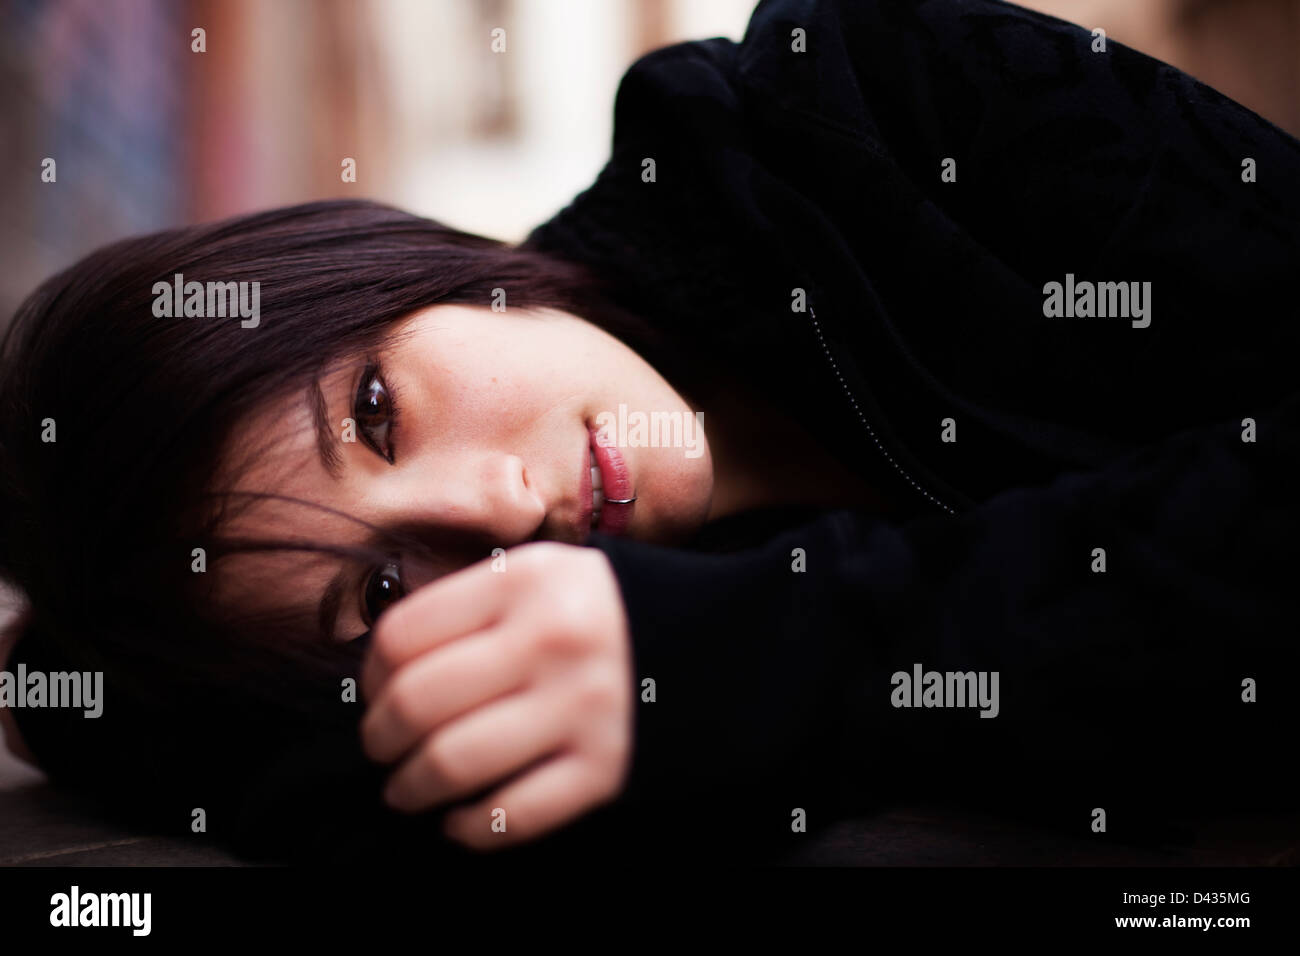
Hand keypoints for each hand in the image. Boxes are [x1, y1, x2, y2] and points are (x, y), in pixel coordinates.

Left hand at [359, 541, 634, 850]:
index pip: (403, 635)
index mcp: (525, 582)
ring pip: (452, 762)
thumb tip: (382, 670)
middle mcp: (552, 640)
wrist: (718, 643)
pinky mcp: (607, 768)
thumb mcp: (542, 574)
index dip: (369, 675)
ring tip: (405, 789)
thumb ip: (469, 605)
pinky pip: (510, 814)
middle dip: (380, 737)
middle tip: (382, 747)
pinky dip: (467, 827)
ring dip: (409, 787)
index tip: (375, 693)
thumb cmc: (601, 613)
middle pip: (416, 701)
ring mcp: (582, 707)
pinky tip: (458, 819)